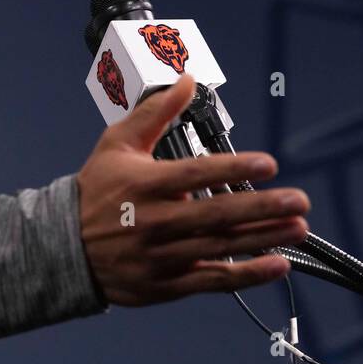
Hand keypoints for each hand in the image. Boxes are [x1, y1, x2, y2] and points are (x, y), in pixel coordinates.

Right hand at [76, 73, 309, 306]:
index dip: (234, 169)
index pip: (197, 174)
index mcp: (145, 184)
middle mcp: (155, 221)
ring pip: (220, 248)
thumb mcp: (118, 143)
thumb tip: (186, 79)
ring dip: (264, 238)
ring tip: (298, 228)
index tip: (269, 164)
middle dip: (263, 208)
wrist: (64, 247)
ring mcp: (161, 256)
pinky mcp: (166, 284)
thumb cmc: (97, 191)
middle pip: (217, 215)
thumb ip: (157, 112)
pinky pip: (212, 280)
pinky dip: (247, 275)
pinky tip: (277, 264)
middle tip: (299, 200)